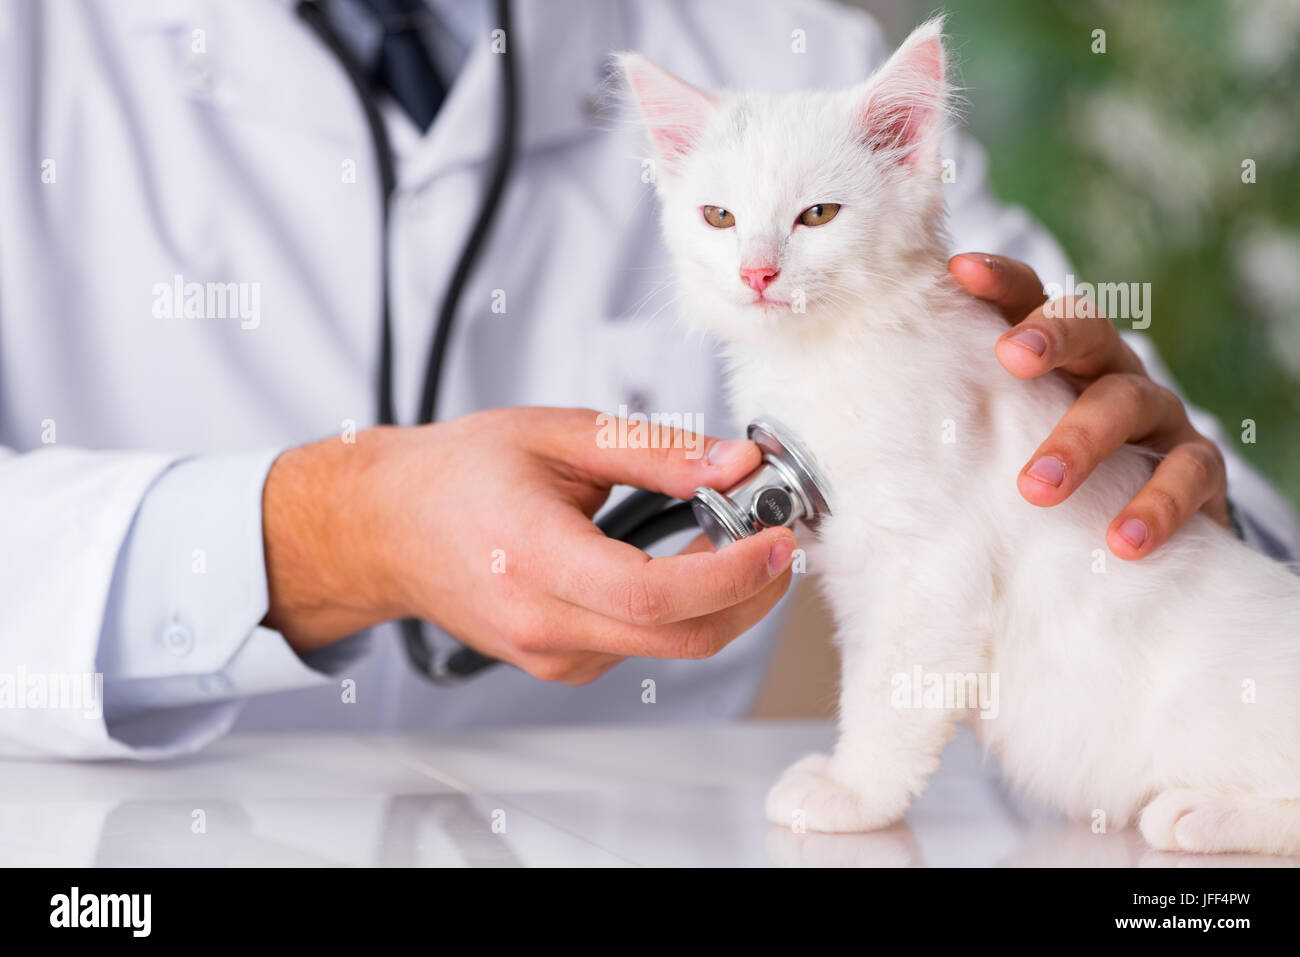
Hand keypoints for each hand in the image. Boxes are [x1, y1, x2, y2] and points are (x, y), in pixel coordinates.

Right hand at [262, 408, 796, 681]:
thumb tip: (736, 463)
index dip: (731, 575)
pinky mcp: (558, 665)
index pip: (654, 596)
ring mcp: (550, 655)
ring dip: (721, 602)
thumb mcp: (560, 436)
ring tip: (733, 540)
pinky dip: (680, 612)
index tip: (777, 539)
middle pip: (680, 637)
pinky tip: (681, 566)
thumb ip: (657, 453)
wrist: (389, 527)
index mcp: (536, 559)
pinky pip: (641, 648)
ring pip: (669, 648)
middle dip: (751, 595)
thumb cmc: (460, 475)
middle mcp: (542, 624)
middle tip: (779, 542)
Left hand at [949, 253, 1229, 558]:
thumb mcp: (998, 440)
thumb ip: (948, 430)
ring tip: (1038, 487)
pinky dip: (1158, 504)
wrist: (1141, 524)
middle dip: (1050, 336)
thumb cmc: (1042, 469)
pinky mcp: (1198, 466)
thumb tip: (818, 458)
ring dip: (1082, 440)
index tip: (960, 270)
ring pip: (1128, 402)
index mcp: (1056, 356)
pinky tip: (1124, 538)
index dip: (1000, 281)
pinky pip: (1188, 474)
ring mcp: (1158, 415)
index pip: (1030, 299)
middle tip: (1011, 357)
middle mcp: (1108, 370)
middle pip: (1088, 331)